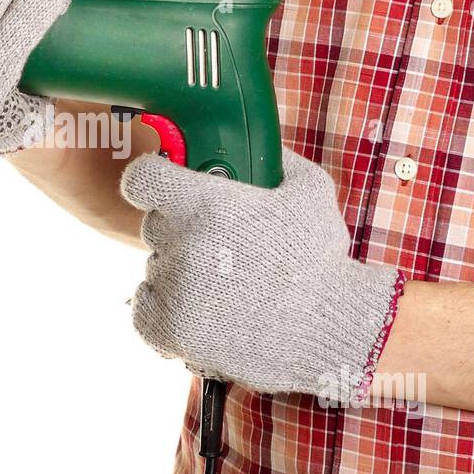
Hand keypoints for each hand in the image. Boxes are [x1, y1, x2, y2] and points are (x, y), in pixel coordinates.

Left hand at [120, 149, 405, 401]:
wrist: (330, 331)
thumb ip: (277, 160)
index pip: (142, 179)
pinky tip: (201, 309)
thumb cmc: (322, 261)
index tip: (162, 186)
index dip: (149, 180)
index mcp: (205, 204)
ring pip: (156, 268)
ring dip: (179, 272)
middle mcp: (182, 244)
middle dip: (180, 231)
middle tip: (220, 247)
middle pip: (154, 226)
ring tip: (226, 287)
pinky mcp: (170, 329)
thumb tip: (261, 142)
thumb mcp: (311, 191)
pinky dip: (164, 309)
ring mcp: (174, 289)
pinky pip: (145, 308)